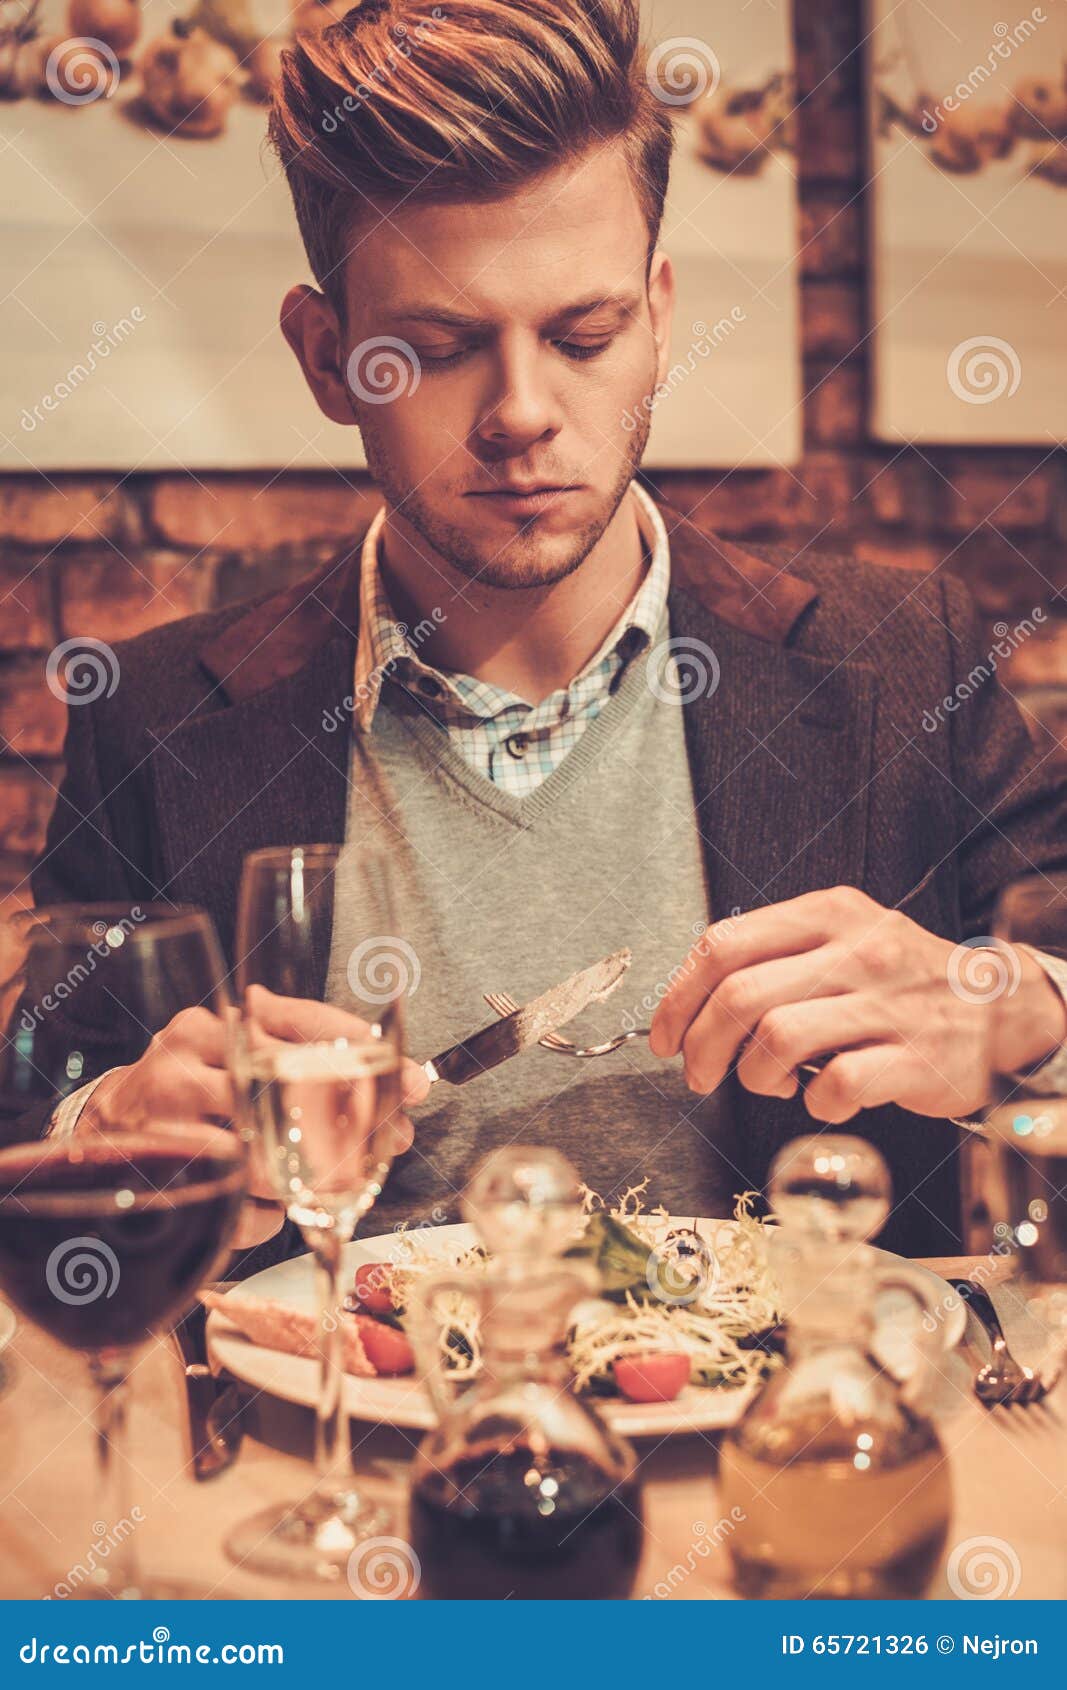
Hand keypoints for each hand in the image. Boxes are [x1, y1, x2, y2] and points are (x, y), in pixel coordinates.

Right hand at [83, 988, 429, 1177]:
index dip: (366, 1054)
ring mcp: (166, 1121)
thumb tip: (409, 1084)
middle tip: (389, 1145)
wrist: (101, 1137)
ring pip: (266, 1160)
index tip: (414, 1082)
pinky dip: (262, 1216)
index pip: (302, 1025)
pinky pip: (237, 1209)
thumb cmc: (190, 1096)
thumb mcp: (234, 1060)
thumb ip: (304, 1060)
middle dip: (354, 1125)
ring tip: (317, 1180)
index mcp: (213, 1027)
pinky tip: (258, 1204)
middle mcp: (186, 1064)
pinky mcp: (158, 1179)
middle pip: (291, 1092)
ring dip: (305, 1180)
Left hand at [648, 886, 1066, 1124]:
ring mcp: (887, 1003)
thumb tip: (696, 1004)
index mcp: (829, 914)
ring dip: (754, 1074)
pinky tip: (823, 1101)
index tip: (665, 1036)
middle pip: (740, 995)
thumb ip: (778, 957)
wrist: (1003, 1007)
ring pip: (778, 1038)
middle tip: (700, 1076)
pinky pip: (838, 1086)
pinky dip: (816, 1104)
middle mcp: (856, 950)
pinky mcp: (915, 1058)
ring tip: (769, 1084)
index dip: (678, 997)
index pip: (723, 944)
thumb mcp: (844, 939)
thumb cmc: (903, 981)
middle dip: (702, 1046)